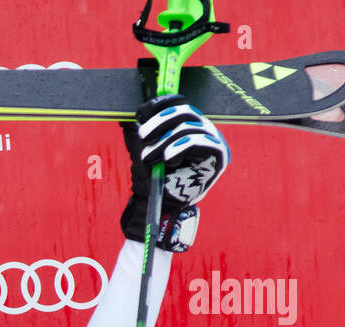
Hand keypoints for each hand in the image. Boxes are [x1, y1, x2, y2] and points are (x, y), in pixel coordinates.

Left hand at [120, 95, 229, 250]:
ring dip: (164, 141)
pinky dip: (180, 147)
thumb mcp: (143, 151)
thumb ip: (139, 133)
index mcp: (185, 124)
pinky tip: (168, 159)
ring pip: (188, 127)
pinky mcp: (218, 153)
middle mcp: (201, 128)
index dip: (160, 104)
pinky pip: (199, 141)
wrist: (162, 205)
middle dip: (159, 121)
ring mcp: (212, 139)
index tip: (141, 113)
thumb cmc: (154, 178)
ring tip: (149, 158)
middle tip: (142, 136)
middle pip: (183, 111)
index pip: (177, 103)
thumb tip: (126, 115)